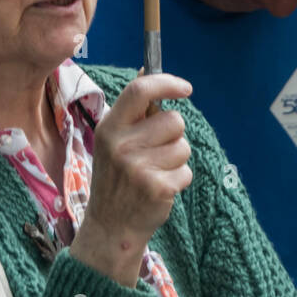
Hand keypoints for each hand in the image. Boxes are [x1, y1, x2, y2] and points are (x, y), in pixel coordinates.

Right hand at [70, 73, 192, 287]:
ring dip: (176, 159)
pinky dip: (179, 180)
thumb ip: (133, 109)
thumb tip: (148, 69)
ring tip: (155, 172)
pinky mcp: (157, 188)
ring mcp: (139, 167)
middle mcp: (121, 144)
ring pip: (183, 147)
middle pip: (174, 120)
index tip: (186, 88)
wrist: (110, 227)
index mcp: (110, 127)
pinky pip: (186, 171)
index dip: (167, 83)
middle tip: (155, 152)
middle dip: (173, 135)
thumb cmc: (116, 177)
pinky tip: (159, 190)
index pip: (140, 90)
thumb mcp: (112, 140)